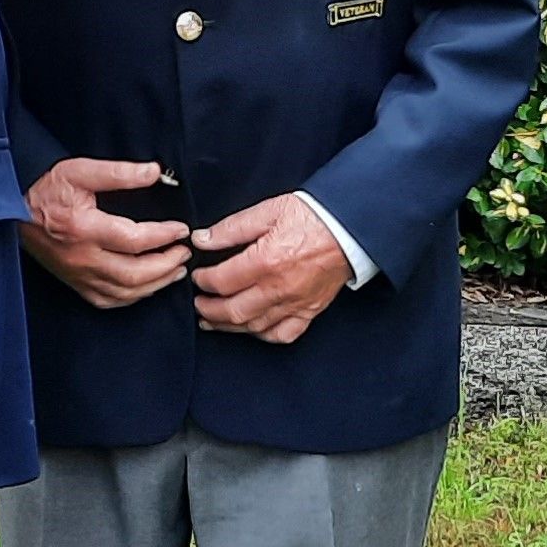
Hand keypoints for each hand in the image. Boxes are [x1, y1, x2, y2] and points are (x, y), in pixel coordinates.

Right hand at [20, 157, 191, 308]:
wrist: (12, 209)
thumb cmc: (46, 190)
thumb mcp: (79, 171)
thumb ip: (118, 173)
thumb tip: (155, 172)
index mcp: (84, 229)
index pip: (135, 240)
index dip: (164, 236)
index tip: (181, 230)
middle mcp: (82, 257)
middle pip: (135, 273)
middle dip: (167, 265)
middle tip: (184, 252)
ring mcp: (78, 274)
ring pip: (126, 291)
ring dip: (157, 283)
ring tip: (175, 270)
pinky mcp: (75, 282)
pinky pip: (110, 300)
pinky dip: (134, 296)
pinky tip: (146, 286)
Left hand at [191, 194, 352, 344]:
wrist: (349, 229)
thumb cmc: (310, 217)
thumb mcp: (266, 212)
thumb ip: (230, 229)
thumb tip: (201, 239)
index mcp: (265, 262)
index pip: (221, 282)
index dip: (202, 281)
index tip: (196, 276)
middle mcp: (279, 288)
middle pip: (233, 311)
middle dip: (209, 310)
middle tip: (198, 303)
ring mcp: (296, 303)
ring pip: (255, 326)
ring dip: (229, 326)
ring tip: (213, 320)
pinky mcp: (311, 310)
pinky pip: (284, 334)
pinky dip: (264, 335)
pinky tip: (251, 328)